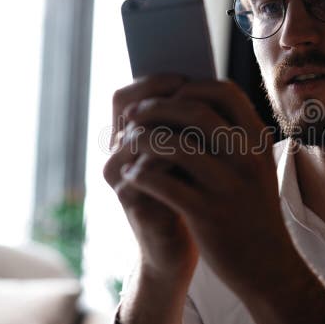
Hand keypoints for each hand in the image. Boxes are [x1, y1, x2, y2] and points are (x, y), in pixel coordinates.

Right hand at [102, 73, 197, 283]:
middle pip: (128, 109)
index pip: (126, 96)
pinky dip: (178, 158)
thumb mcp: (190, 154)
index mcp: (128, 137)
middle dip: (166, 99)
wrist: (180, 247)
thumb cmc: (190, 194)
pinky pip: (149, 169)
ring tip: (208, 121)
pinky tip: (203, 154)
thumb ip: (189, 123)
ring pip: (141, 136)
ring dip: (176, 126)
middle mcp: (116, 153)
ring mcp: (119, 176)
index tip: (189, 76)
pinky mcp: (130, 199)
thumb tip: (208, 82)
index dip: (155, 82)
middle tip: (197, 94)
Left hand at [118, 79, 324, 323]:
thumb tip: (183, 104)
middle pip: (195, 112)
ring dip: (143, 139)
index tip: (167, 94)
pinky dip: (142, 174)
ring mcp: (227, 186)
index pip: (223, 92)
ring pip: (175, 145)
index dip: (190, 86)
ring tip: (127, 142)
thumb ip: (229, 138)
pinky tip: (132, 174)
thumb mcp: (254, 168)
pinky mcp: (208, 215)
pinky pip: (164, 184)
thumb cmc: (252, 212)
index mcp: (257, 141)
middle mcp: (246, 158)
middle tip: (134, 114)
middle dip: (157, 108)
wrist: (269, 266)